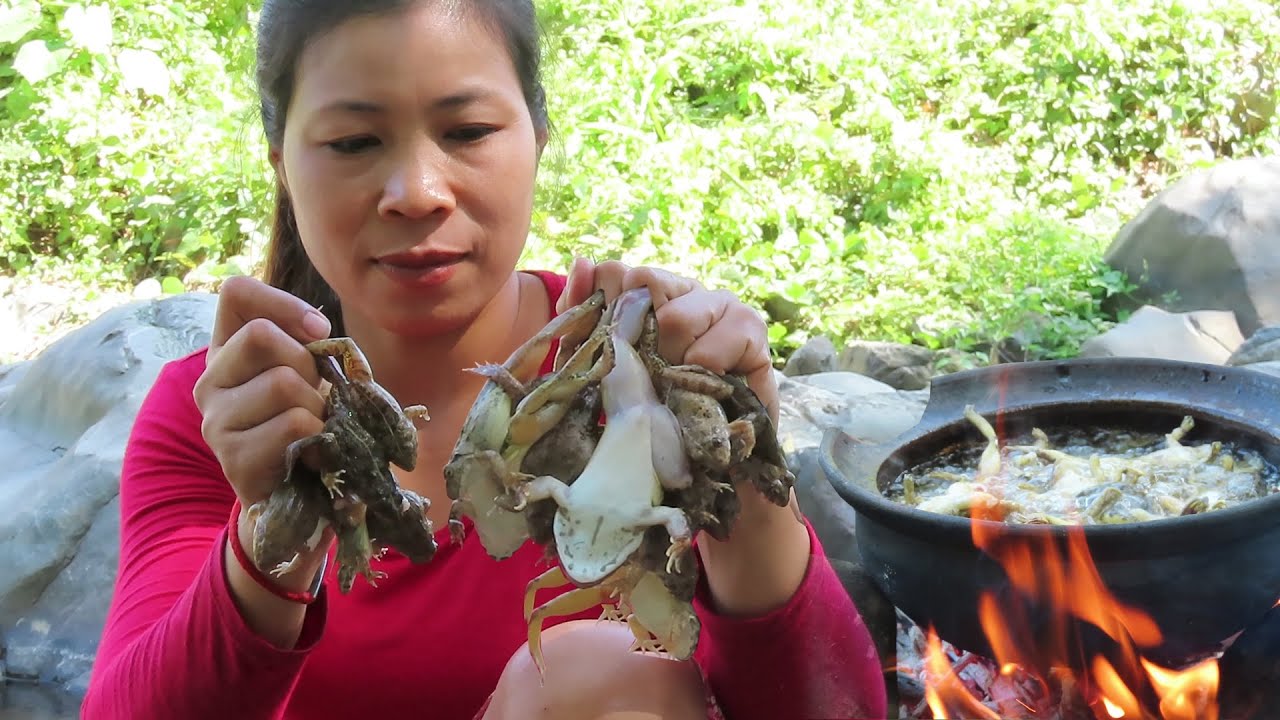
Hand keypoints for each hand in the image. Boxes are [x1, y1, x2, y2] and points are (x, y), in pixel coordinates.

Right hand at [193, 274, 337, 617]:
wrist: (301, 498)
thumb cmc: (312, 426)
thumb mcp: (312, 377)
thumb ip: (310, 348)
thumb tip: (322, 335)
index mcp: (227, 352)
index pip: (235, 294)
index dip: (283, 303)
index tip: (318, 331)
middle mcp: (209, 382)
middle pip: (259, 336)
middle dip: (305, 361)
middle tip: (317, 393)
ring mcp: (216, 423)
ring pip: (282, 382)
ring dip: (317, 405)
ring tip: (316, 428)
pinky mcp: (234, 460)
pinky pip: (292, 425)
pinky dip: (319, 435)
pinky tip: (314, 451)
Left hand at [559, 257, 806, 615]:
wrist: (701, 464)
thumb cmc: (652, 414)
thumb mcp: (606, 368)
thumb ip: (586, 316)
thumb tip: (581, 262)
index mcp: (648, 294)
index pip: (616, 272)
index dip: (602, 308)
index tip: (604, 349)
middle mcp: (684, 290)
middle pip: (644, 280)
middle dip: (633, 336)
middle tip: (640, 375)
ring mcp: (720, 304)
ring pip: (676, 312)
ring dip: (667, 359)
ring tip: (671, 387)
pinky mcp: (750, 328)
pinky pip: (718, 337)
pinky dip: (705, 365)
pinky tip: (703, 386)